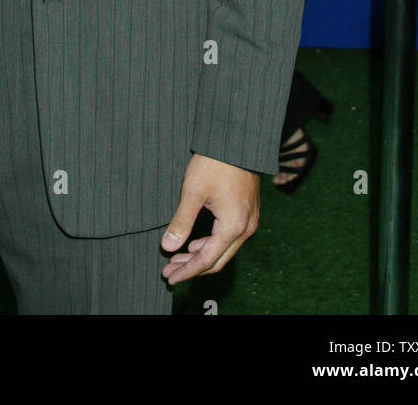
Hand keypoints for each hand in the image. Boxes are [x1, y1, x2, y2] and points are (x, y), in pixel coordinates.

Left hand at [161, 153, 258, 283]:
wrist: (237, 139)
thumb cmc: (215, 162)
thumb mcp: (193, 191)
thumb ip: (181, 222)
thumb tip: (168, 247)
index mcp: (233, 226)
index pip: (207, 260)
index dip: (187, 271)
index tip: (169, 277)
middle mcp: (246, 228)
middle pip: (218, 259)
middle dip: (192, 267)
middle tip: (170, 270)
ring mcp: (249, 220)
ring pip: (224, 249)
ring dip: (201, 255)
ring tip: (178, 258)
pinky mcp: (248, 211)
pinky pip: (230, 237)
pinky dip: (212, 244)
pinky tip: (196, 242)